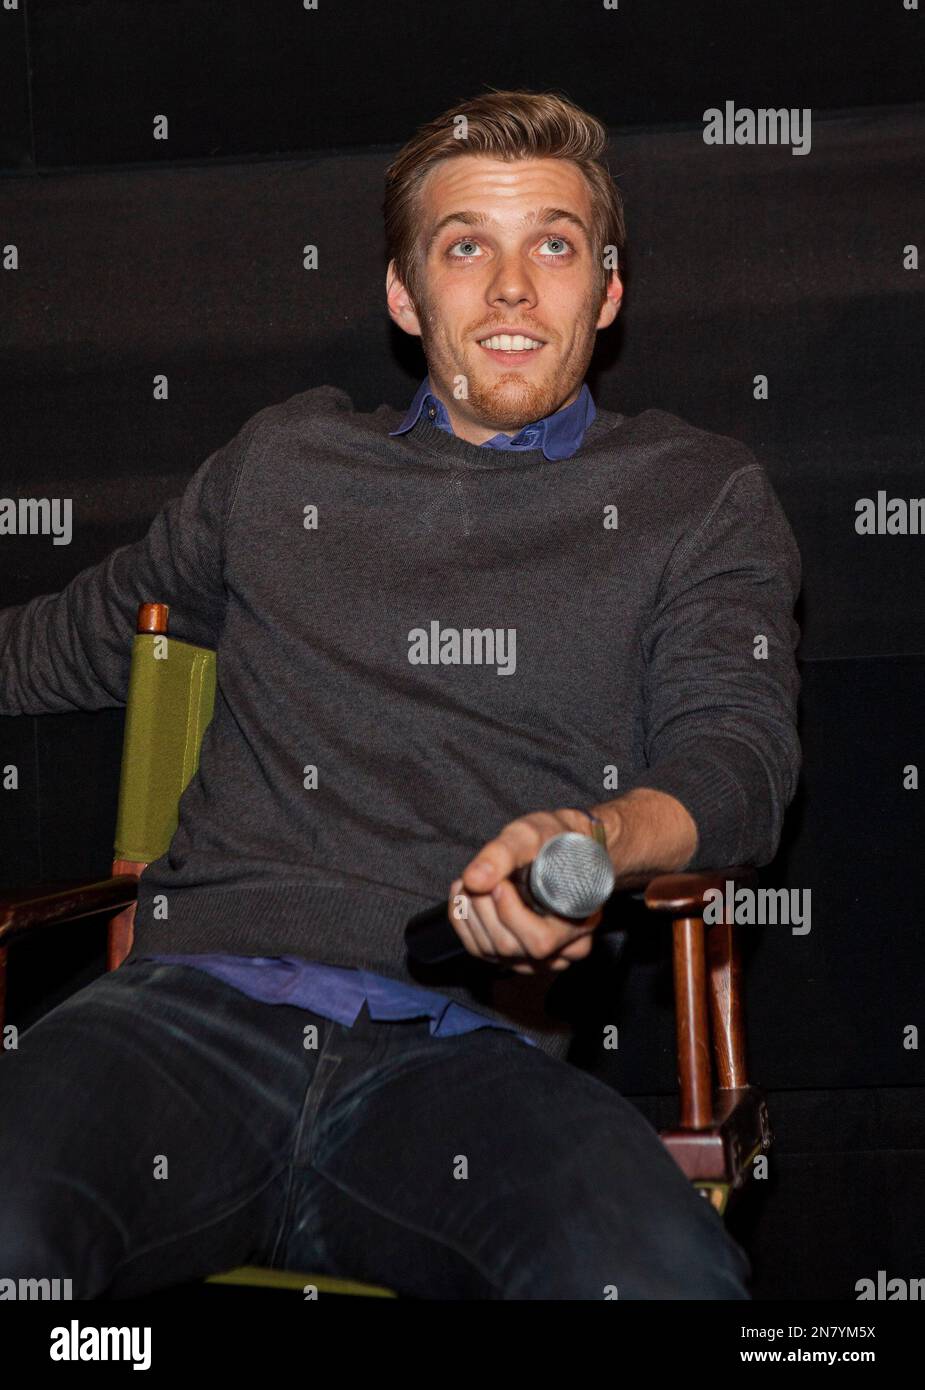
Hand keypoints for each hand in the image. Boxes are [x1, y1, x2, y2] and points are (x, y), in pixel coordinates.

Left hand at [447, 808, 611, 975]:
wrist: (559, 851)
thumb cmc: (552, 842)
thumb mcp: (532, 835)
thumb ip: (503, 854)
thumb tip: (473, 879)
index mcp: (579, 924)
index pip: (540, 940)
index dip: (511, 913)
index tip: (499, 884)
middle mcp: (560, 951)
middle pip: (509, 946)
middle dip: (484, 908)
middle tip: (476, 878)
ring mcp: (535, 958)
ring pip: (491, 950)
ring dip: (470, 914)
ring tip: (467, 882)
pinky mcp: (510, 957)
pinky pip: (479, 950)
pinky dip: (463, 923)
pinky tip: (464, 897)